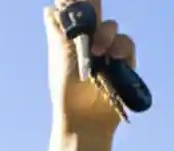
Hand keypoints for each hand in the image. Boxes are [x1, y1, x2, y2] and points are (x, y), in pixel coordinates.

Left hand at [43, 1, 136, 134]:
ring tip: (97, 50)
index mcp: (67, 37)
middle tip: (91, 3)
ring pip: (110, 26)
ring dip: (105, 34)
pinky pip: (125, 42)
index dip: (76, 3)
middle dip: (92, 4)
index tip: (79, 3)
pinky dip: (120, 46)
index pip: (72, 10)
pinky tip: (112, 57)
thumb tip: (48, 9)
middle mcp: (86, 40)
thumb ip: (59, 27)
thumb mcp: (61, 52)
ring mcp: (105, 49)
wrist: (85, 116)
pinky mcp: (122, 60)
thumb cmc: (67, 86)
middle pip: (93, 11)